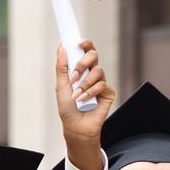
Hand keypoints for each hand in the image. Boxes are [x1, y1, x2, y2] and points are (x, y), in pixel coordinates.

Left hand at [56, 40, 112, 169]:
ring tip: (76, 96)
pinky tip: (83, 100)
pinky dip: (91, 92)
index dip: (85, 44)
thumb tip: (62, 46)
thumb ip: (62, 66)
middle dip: (83, 64)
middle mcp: (93, 74)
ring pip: (97, 71)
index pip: (86, 51)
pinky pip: (102, 85)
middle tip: (74, 76)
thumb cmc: (67, 108)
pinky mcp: (108, 93)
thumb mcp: (61, 86)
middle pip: (94, 56)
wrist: (75, 126)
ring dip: (84, 83)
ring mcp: (101, 83)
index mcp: (82, 69)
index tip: (79, 43)